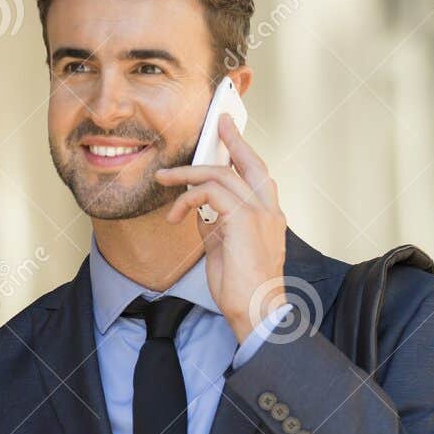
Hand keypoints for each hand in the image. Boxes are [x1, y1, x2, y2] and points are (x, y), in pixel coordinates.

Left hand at [155, 112, 287, 342]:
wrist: (256, 312)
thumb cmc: (242, 289)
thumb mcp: (224, 250)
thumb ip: (216, 225)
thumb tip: (199, 210)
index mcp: (268, 217)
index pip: (258, 175)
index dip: (243, 153)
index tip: (228, 136)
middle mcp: (269, 211)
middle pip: (250, 162)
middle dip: (232, 139)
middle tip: (218, 122)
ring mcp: (260, 214)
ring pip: (222, 175)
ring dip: (188, 174)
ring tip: (165, 178)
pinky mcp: (244, 220)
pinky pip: (211, 192)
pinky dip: (188, 197)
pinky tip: (175, 213)